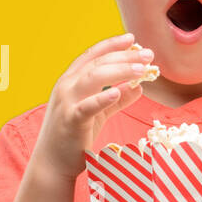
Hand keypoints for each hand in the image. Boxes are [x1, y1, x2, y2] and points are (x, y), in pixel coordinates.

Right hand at [31, 32, 151, 181]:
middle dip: (124, 56)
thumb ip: (117, 100)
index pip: (92, 55)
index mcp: (71, 81)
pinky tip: (118, 92)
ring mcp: (67, 102)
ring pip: (93, 77)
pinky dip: (102, 98)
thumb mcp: (98, 114)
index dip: (112, 45)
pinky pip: (87, 106)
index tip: (132, 39)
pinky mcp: (71, 120)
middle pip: (98, 63)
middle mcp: (66, 86)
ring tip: (142, 70)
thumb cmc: (75, 136)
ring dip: (119, 71)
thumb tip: (138, 89)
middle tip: (148, 55)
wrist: (53, 162)